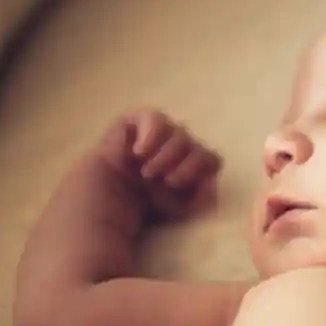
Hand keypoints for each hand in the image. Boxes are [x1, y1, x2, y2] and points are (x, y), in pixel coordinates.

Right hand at [98, 109, 221, 220]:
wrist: (112, 197)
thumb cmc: (147, 202)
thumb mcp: (181, 207)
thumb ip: (203, 197)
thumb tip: (212, 182)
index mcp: (194, 161)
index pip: (212, 160)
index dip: (200, 173)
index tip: (179, 187)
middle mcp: (181, 144)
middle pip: (199, 147)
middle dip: (186, 167)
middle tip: (165, 181)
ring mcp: (162, 131)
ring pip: (180, 134)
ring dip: (167, 157)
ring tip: (148, 173)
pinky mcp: (139, 120)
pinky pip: (155, 118)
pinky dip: (151, 136)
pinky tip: (139, 153)